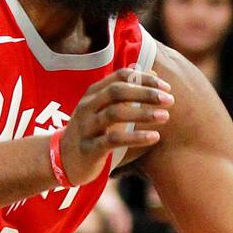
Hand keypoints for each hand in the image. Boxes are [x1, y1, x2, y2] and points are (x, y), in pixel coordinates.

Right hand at [60, 67, 172, 184]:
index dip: (144, 79)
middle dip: (145, 93)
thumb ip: (127, 92)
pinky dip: (135, 137)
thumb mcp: (106, 108)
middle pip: (117, 92)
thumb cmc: (93, 131)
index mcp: (94, 93)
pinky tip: (154, 137)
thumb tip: (151, 72)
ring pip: (114, 113)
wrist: (63, 160)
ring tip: (165, 116)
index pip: (120, 77)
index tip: (166, 86)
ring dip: (142, 113)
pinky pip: (113, 140)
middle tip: (169, 99)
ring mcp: (86, 127)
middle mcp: (88, 106)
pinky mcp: (89, 148)